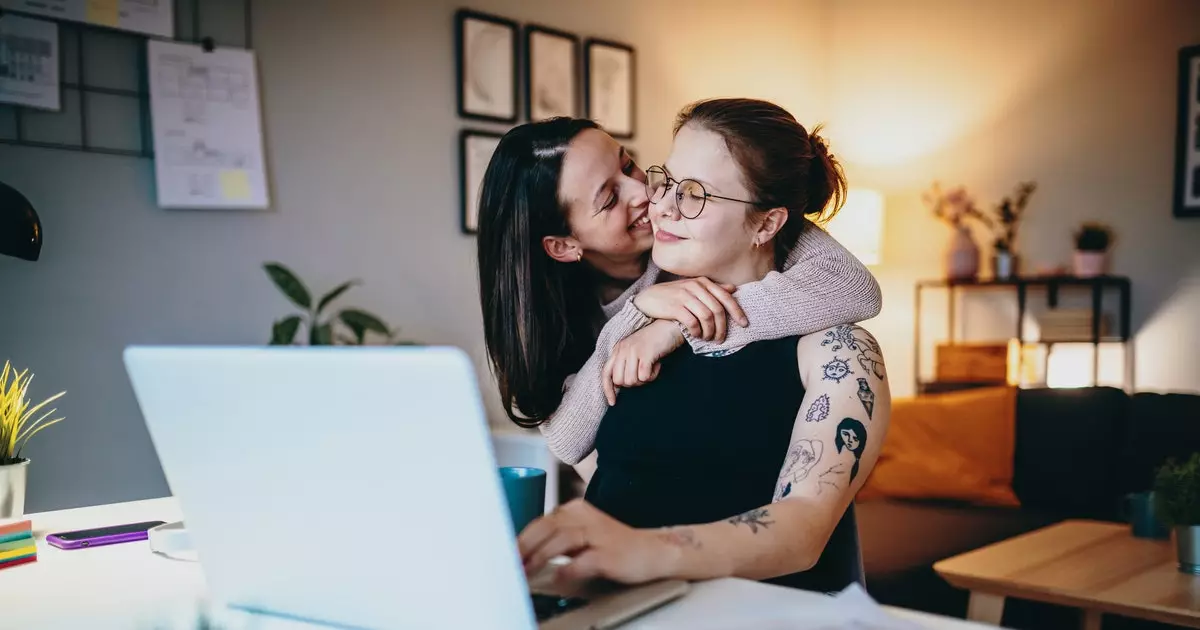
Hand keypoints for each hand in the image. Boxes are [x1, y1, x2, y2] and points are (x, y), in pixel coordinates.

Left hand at [518, 499, 675, 584]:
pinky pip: (585, 559)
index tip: (505, 554)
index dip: (520, 538)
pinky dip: (569, 567)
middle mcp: (586, 517)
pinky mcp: (610, 553)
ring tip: (527, 570)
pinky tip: (558, 575)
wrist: (651, 552)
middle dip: (525, 545)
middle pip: (547, 525)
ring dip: (541, 555)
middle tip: (510, 562)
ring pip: (563, 538)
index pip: (540, 521)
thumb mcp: (580, 535)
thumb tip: (523, 553)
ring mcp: (599, 534)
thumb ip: (554, 539)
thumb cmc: (612, 545)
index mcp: (575, 510)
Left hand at [602, 320, 683, 404]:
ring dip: (644, 379)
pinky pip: (644, 377)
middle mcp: (622, 349)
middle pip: (620, 381)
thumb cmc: (655, 342)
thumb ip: (627, 364)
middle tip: (644, 374)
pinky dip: (653, 376)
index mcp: (618, 349)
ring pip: (631, 381)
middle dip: (633, 383)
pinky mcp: (645, 353)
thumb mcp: (635, 351)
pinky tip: (657, 365)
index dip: (608, 390)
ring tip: (652, 367)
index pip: (606, 373)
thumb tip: (622, 384)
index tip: (613, 403)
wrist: (671, 326)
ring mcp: (633, 351)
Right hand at [632, 278, 747, 342]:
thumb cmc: (673, 295)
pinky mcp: (675, 307)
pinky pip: (693, 322)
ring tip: (708, 338)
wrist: (648, 299)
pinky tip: (696, 335)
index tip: (744, 324)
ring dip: (710, 331)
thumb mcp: (693, 289)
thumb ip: (713, 289)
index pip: (726, 297)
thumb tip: (733, 289)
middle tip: (720, 339)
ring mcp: (685, 296)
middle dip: (722, 328)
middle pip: (718, 310)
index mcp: (703, 282)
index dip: (737, 312)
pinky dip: (697, 331)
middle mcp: (696, 287)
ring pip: (707, 317)